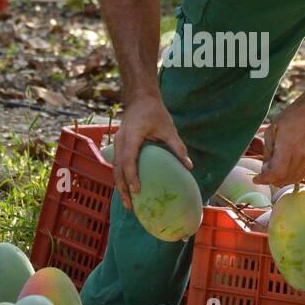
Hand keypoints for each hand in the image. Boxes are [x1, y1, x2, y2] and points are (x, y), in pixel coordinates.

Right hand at [112, 94, 191, 209]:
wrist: (139, 98)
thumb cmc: (155, 112)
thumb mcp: (169, 128)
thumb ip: (177, 147)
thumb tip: (189, 166)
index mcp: (132, 136)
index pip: (129, 160)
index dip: (132, 176)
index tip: (137, 190)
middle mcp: (121, 141)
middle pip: (117, 169)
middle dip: (123, 189)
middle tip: (131, 207)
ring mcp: (117, 143)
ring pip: (115, 169)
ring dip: (120, 186)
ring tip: (128, 204)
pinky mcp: (118, 146)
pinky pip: (117, 165)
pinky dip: (121, 178)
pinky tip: (128, 190)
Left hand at [257, 98, 304, 187]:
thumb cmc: (289, 119)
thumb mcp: (271, 131)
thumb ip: (268, 153)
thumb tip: (265, 170)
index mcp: (287, 148)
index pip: (275, 173)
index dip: (264, 179)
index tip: (256, 179)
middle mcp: (299, 157)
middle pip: (283, 180)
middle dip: (270, 179)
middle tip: (265, 171)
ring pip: (291, 181)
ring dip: (280, 179)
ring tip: (275, 168)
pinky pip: (299, 176)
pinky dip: (290, 177)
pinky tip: (285, 168)